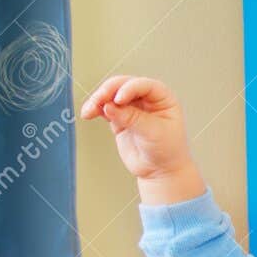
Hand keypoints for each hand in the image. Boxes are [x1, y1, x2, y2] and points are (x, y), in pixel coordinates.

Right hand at [80, 75, 204, 203]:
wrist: (160, 170)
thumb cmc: (168, 150)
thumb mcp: (154, 132)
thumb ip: (132, 118)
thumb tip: (109, 106)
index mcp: (162, 98)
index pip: (143, 85)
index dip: (129, 88)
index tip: (118, 99)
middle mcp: (147, 99)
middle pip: (123, 86)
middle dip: (108, 92)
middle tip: (98, 103)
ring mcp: (132, 108)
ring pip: (111, 95)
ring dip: (98, 100)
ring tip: (89, 111)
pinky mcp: (120, 118)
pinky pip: (105, 108)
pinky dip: (96, 109)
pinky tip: (89, 113)